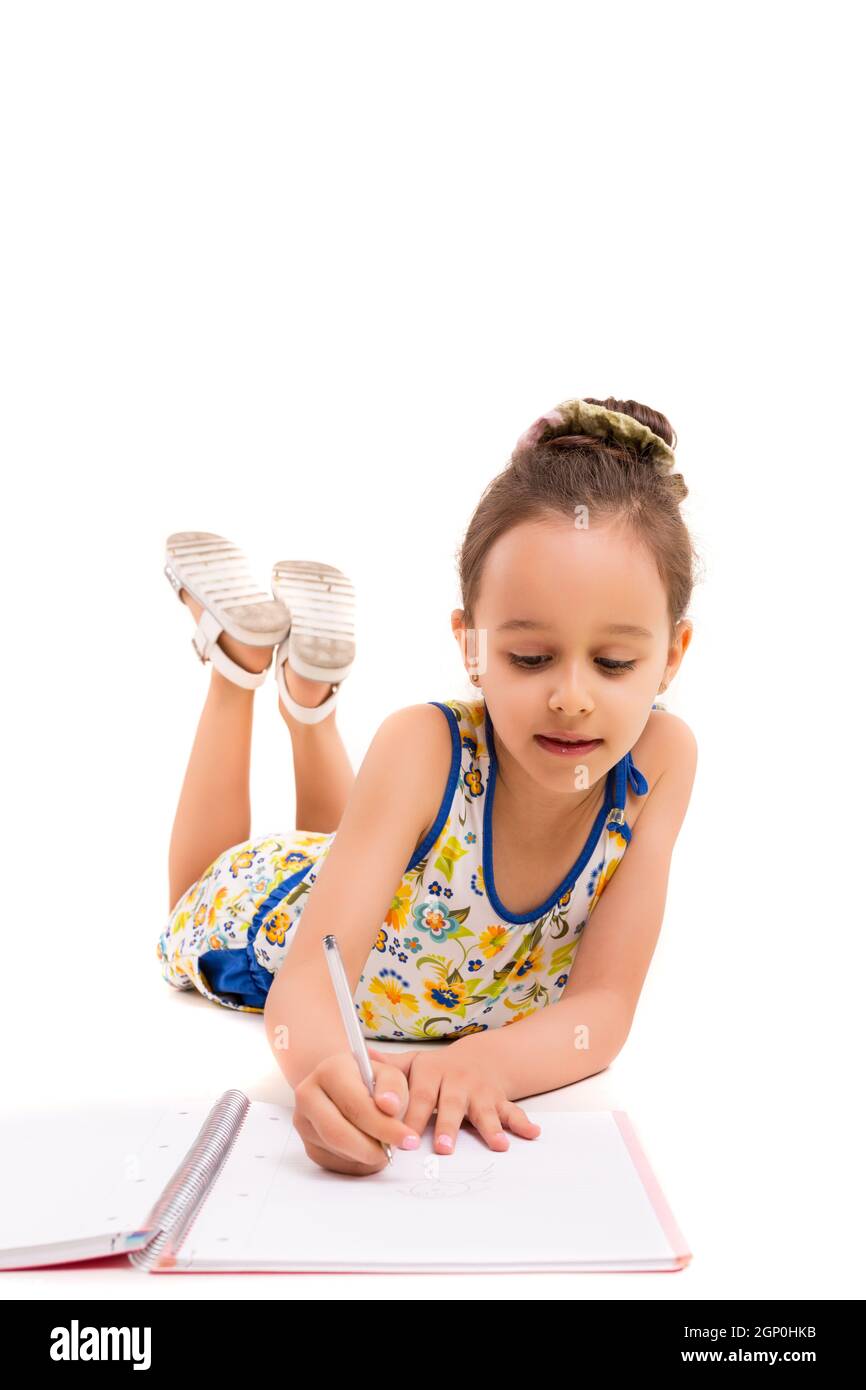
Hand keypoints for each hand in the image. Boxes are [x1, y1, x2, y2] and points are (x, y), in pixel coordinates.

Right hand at [292, 1051, 419, 1175]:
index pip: (355, 1106)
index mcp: (329, 1071)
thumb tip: (389, 1107)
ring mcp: (303, 1121)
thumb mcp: (388, 1074)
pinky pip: (333, 1164)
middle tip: (394, 1152)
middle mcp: (308, 1094)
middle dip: (372, 1149)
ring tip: (384, 1147)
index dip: (385, 1126)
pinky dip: (357, 1164)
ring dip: (366, 1157)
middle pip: (338, 1134)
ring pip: (336, 1151)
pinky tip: (369, 1151)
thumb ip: (393, 1087)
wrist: (342, 1085)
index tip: (408, 1138)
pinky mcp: (307, 1144)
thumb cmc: (368, 1080)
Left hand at [367, 1045, 541, 1154]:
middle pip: (451, 1105)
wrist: (481, 1057)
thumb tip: (355, 1060)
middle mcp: (457, 1081)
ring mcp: (481, 1092)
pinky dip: (522, 1123)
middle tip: (443, 1148)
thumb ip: (387, 1069)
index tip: (403, 1138)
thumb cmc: (439, 1068)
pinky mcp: (499, 1101)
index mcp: (432, 1074)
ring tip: (496, 1144)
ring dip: (490, 1127)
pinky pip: (513, 1111)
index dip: (412, 1116)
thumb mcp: (413, 1064)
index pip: (419, 1096)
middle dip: (448, 1126)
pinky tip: (532, 1134)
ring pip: (484, 1110)